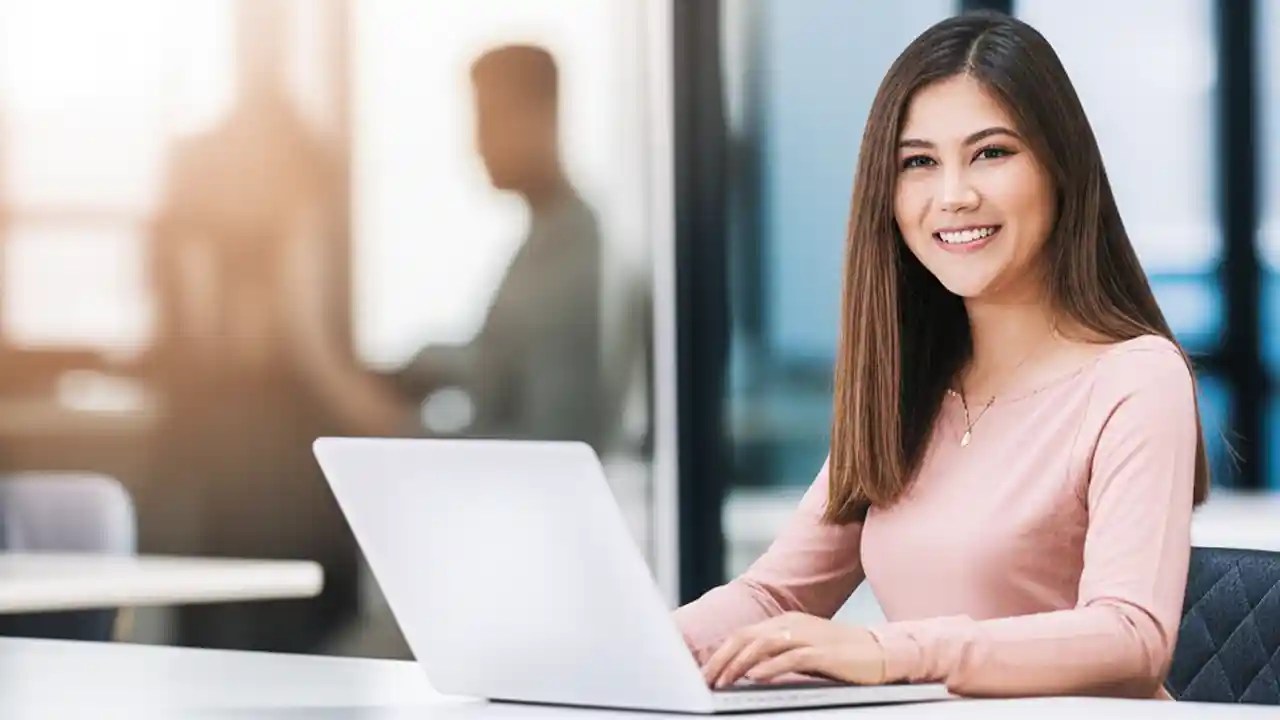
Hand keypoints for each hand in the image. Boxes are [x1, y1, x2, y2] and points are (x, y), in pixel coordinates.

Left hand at [700, 612, 886, 688]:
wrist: (879, 653)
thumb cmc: (839, 656)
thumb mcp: (802, 652)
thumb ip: (777, 656)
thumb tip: (747, 671)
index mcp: (784, 622)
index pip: (743, 635)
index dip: (721, 654)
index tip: (705, 674)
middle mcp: (791, 624)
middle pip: (746, 637)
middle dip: (722, 659)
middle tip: (706, 680)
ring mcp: (807, 635)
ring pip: (762, 645)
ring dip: (739, 664)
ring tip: (724, 681)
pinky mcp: (822, 651)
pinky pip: (789, 657)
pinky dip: (769, 667)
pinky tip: (756, 677)